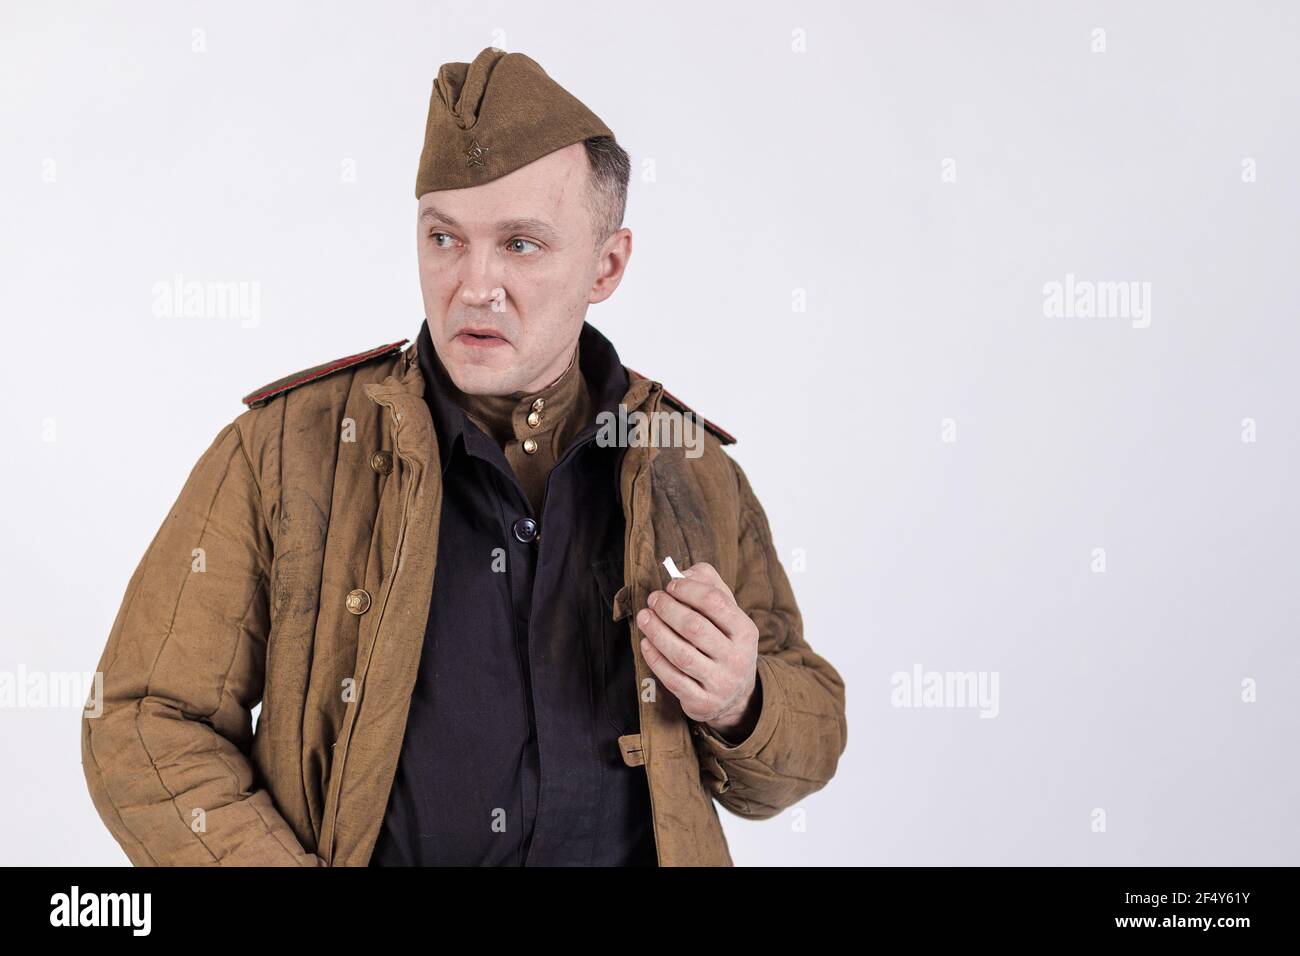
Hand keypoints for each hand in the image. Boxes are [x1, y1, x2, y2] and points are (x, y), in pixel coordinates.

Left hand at [636, 561, 760, 742]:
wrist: (737, 694)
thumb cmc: (724, 642)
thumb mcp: (727, 613)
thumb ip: (709, 585)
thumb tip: (683, 573)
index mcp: (746, 632)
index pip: (716, 603)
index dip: (689, 590)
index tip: (670, 586)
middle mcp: (737, 659)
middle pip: (695, 628)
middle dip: (668, 610)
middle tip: (652, 599)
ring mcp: (721, 683)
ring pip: (682, 655)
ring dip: (657, 632)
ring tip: (644, 617)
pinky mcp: (703, 702)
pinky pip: (673, 679)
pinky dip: (655, 659)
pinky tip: (646, 643)